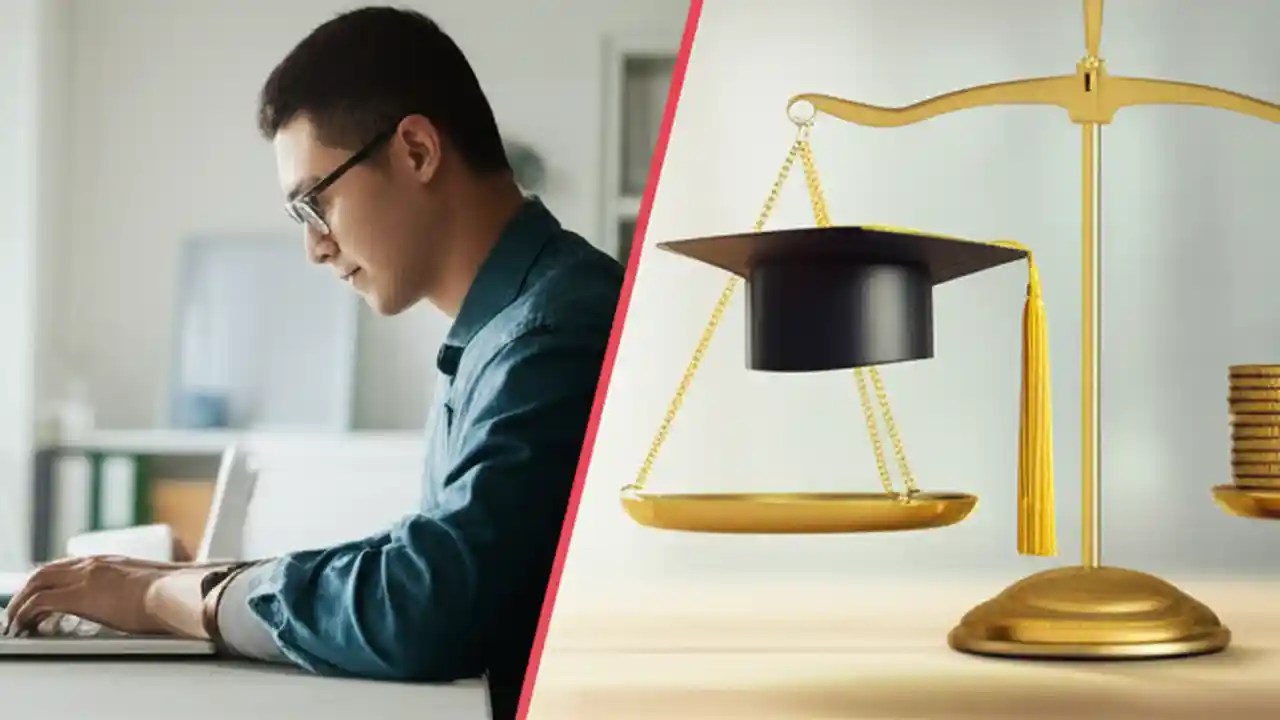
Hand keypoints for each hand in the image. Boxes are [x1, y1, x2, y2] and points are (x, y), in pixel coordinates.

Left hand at [4, 556, 220, 639]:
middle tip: (21, 609)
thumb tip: (161, 598)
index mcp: (111, 561)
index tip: (44, 593)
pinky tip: (26, 625)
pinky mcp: (80, 597)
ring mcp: (85, 578)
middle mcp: (94, 564)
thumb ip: (148, 588)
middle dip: (29, 589)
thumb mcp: (157, 587)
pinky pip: (40, 603)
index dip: (51, 579)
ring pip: (37, 583)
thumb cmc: (176, 593)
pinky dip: (27, 614)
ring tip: (18, 621)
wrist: (178, 593)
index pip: (70, 565)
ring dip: (22, 602)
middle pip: (47, 570)